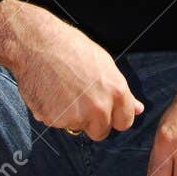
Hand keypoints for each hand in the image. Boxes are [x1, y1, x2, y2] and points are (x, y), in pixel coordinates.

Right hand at [11, 34, 143, 142]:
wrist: (37, 43)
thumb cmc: (71, 48)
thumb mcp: (104, 64)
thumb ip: (121, 91)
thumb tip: (139, 109)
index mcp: (116, 91)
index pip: (125, 122)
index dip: (114, 117)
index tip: (105, 110)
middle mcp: (99, 107)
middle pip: (101, 132)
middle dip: (92, 122)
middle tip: (79, 100)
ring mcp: (77, 115)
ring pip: (78, 128)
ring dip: (71, 117)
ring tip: (62, 90)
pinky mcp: (55, 120)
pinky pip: (57, 124)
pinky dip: (53, 113)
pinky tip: (50, 92)